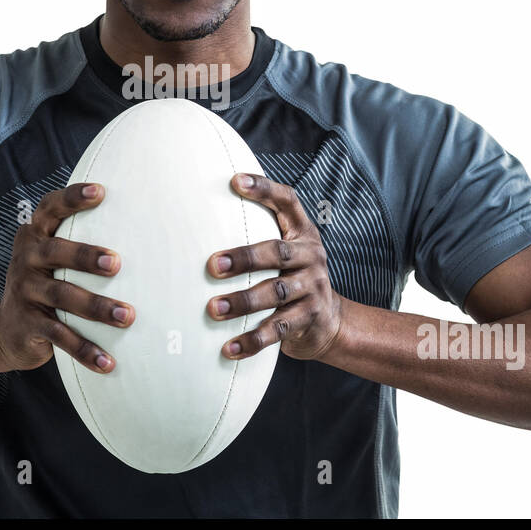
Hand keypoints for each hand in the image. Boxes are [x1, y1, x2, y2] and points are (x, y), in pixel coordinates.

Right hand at [0, 182, 133, 373]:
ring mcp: (26, 292)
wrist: (7, 331)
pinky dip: (85, 350)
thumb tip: (144, 219)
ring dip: (97, 307)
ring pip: (62, 296)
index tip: (100, 191)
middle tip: (117, 263)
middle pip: (55, 252)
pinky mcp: (29, 325)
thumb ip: (80, 237)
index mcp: (35, 236)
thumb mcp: (53, 257)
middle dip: (86, 255)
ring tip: (128, 317)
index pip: (50, 208)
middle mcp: (27, 259)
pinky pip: (60, 337)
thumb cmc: (48, 283)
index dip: (72, 198)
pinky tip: (109, 362)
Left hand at [206, 173, 343, 361]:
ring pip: (275, 293)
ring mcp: (312, 288)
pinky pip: (277, 330)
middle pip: (277, 252)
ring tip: (213, 309)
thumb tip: (199, 218)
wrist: (330, 322)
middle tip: (212, 265)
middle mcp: (311, 256)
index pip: (287, 202)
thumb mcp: (286, 252)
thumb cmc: (292, 278)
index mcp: (302, 233)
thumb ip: (260, 233)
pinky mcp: (308, 319)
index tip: (235, 181)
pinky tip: (228, 348)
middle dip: (244, 257)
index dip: (264, 190)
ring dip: (243, 301)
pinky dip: (252, 340)